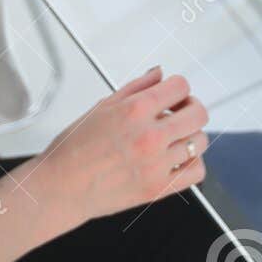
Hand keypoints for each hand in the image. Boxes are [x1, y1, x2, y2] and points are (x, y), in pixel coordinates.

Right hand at [34, 67, 207, 231]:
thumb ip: (136, 87)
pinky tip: (179, 159)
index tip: (173, 94)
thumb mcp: (102, 106)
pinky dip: (193, 163)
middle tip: (181, 111)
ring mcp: (156, 164)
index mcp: (135, 111)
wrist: (61, 187)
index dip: (178, 87)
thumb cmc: (73, 149)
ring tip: (175, 137)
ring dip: (191, 135)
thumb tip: (158, 74)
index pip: (181, 86)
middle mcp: (149, 136)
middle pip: (198, 113)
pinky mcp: (158, 188)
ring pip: (199, 142)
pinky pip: (196, 172)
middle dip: (191, 107)